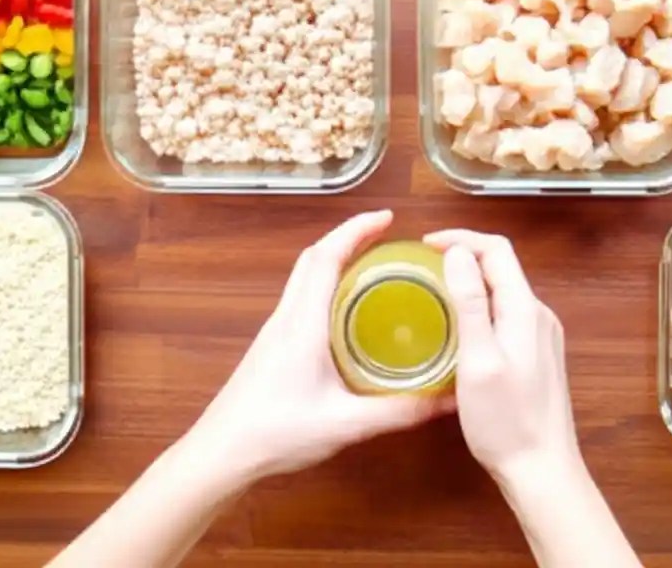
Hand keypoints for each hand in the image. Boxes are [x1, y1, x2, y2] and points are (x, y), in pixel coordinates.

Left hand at [190, 210, 452, 484]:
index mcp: (302, 324)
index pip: (326, 257)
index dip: (355, 229)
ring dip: (335, 259)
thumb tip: (448, 400)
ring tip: (374, 264)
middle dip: (348, 237)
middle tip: (386, 235)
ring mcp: (275, 331)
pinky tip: (348, 309)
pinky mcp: (272, 346)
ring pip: (304, 278)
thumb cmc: (275, 434)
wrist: (222, 453)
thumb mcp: (347, 424)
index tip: (386, 217)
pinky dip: (325, 286)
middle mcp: (286, 318)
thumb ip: (399, 411)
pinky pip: (301, 300)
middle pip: (313, 259)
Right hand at [423, 230, 582, 487]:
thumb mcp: (478, 360)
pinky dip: (481, 308)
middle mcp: (538, 316)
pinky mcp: (537, 355)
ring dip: (471, 283)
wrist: (542, 468)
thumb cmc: (507, 422)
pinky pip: (507, 315)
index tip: (425, 245)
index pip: (497, 249)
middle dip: (463, 256)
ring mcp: (541, 336)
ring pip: (503, 291)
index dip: (460, 238)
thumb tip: (457, 253)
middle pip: (501, 267)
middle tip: (423, 267)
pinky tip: (458, 328)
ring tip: (434, 292)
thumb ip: (470, 304)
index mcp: (525, 310)